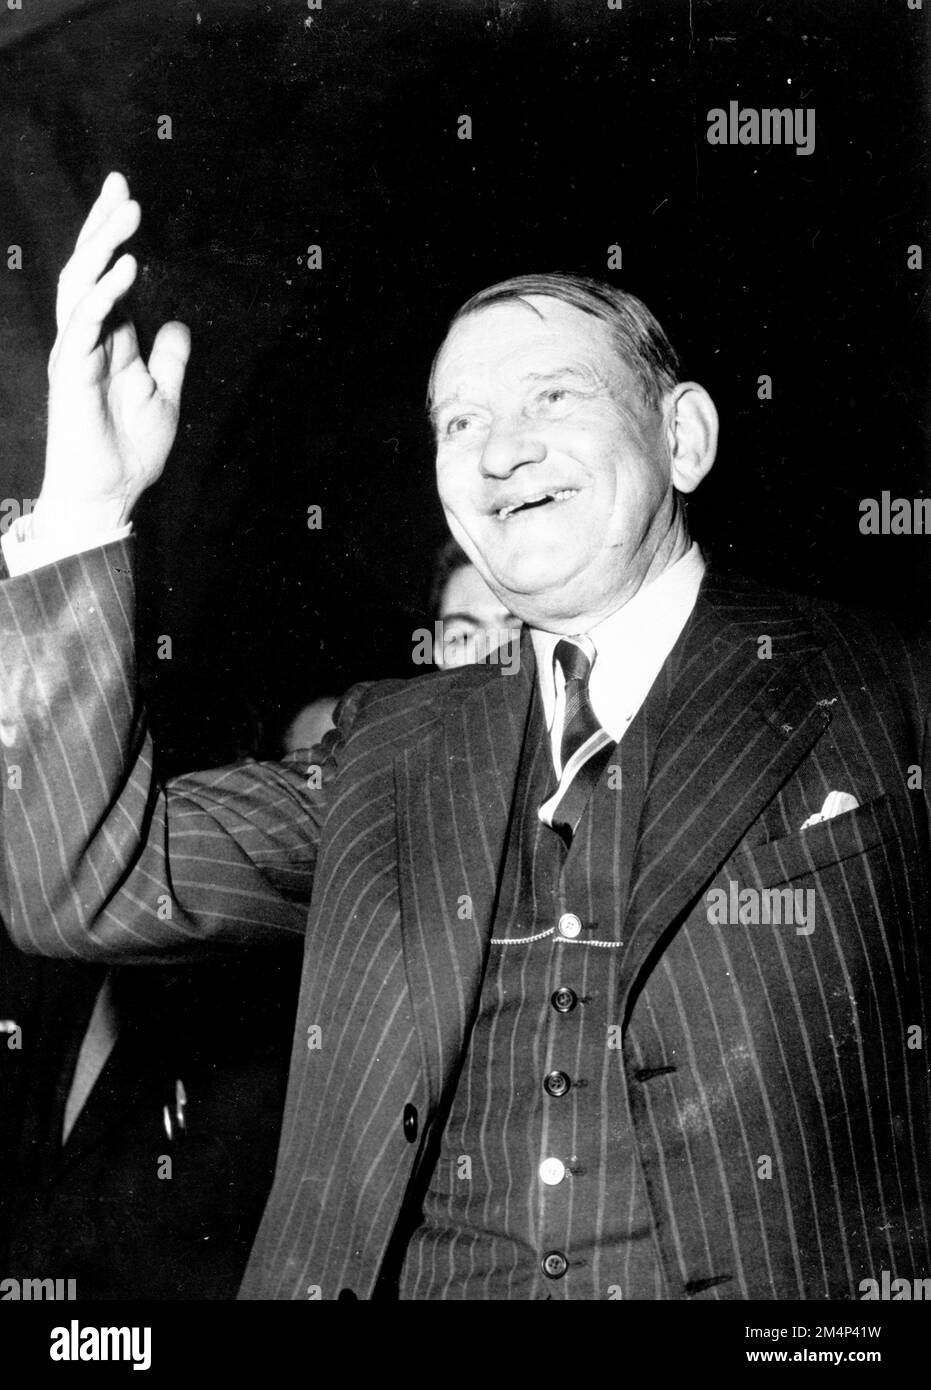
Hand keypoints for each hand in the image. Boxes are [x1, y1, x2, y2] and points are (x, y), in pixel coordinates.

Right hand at [35, 171, 190, 541]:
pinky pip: (84, 325)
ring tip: (126, 216)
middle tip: (122, 186)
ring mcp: (75, 353)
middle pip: (87, 267)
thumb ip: (168, 358)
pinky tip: (124, 270)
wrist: (110, 493)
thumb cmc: (129, 449)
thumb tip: (176, 324)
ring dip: (103, 247)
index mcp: (106, 338)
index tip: (125, 193)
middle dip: (102, 225)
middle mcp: (86, 338)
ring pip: (80, 285)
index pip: (105, 273)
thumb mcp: (163, 395)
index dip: (111, 233)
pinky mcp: (72, 373)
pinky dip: (103, 295)